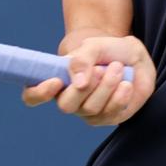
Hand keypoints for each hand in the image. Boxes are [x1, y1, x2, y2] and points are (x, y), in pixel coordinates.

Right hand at [21, 35, 155, 125]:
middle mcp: (69, 99)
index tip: (55, 81)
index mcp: (57, 80)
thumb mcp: (93, 46)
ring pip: (91, 109)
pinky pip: (111, 114)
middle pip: (66, 105)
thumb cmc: (107, 49)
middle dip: (86, 86)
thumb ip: (81, 60)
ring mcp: (88, 112)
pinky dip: (120, 96)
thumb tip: (78, 83)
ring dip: (107, 86)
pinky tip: (126, 84)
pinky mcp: (108, 118)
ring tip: (117, 67)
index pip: (32, 96)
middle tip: (101, 68)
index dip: (38, 93)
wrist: (133, 56)